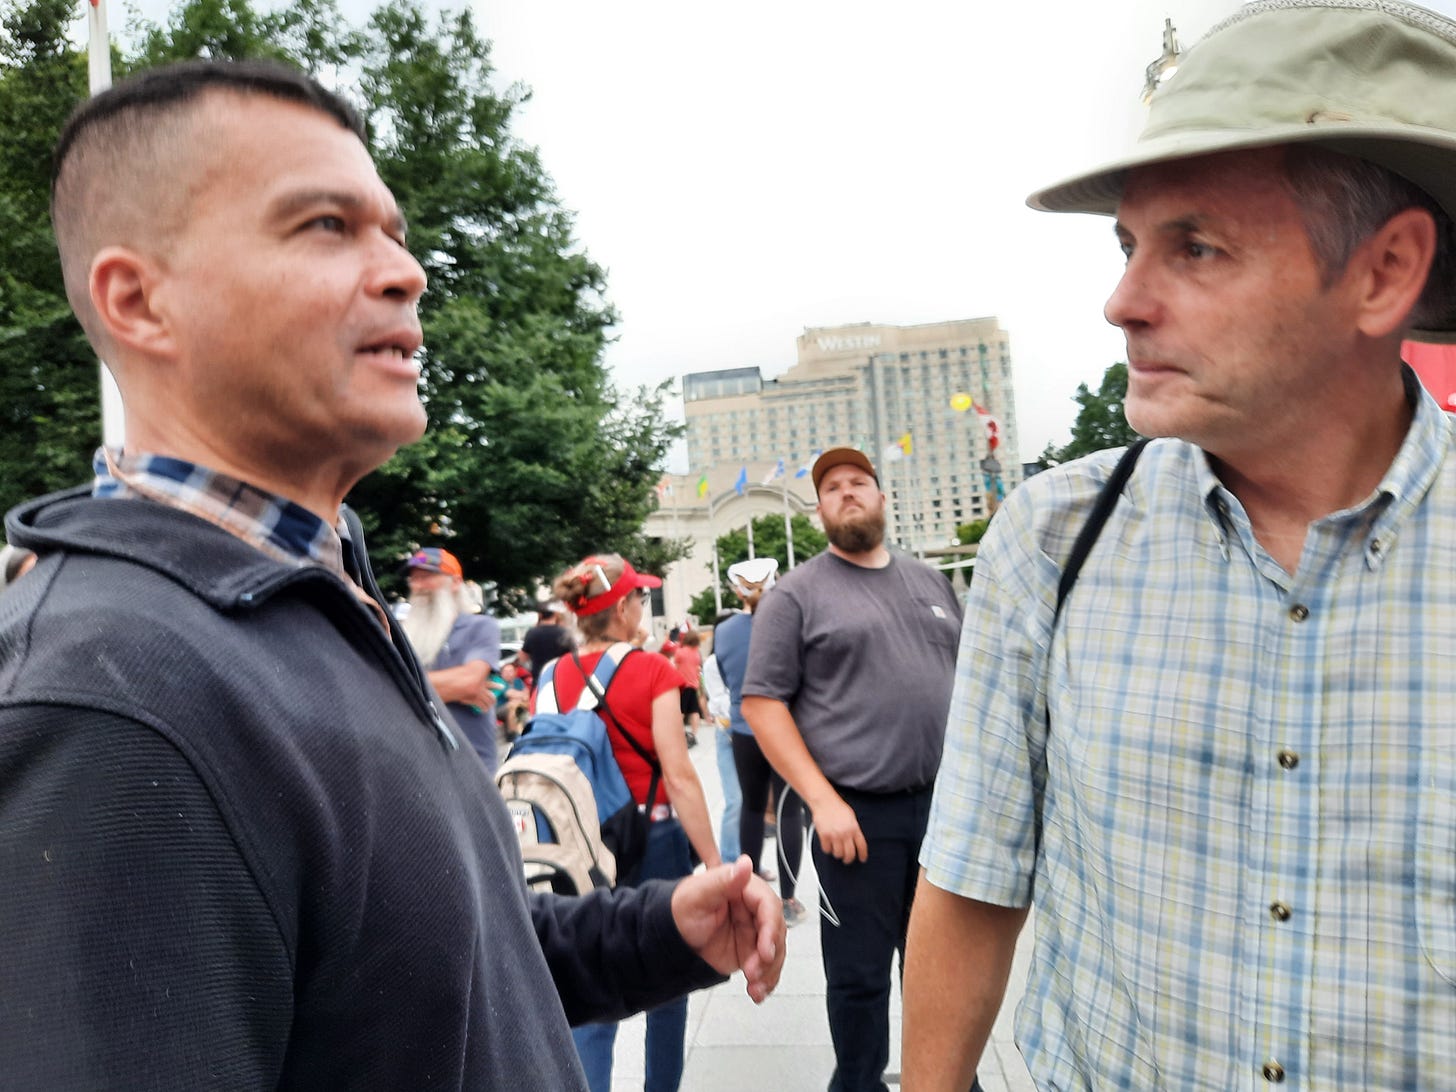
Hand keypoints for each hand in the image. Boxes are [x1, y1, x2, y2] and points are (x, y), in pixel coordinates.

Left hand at [670, 856, 785, 1003]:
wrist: (671, 937)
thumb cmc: (681, 910)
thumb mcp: (698, 895)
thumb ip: (723, 881)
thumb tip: (745, 863)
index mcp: (744, 888)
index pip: (768, 906)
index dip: (771, 928)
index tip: (765, 951)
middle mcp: (754, 909)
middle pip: (776, 931)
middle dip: (769, 956)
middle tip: (753, 972)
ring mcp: (754, 931)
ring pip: (775, 951)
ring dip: (769, 972)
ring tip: (754, 988)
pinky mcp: (751, 950)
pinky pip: (767, 967)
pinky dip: (765, 981)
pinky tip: (757, 993)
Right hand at [810, 792, 866, 863]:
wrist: (824, 801)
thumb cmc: (837, 807)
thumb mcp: (851, 817)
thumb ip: (854, 829)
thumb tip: (855, 839)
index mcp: (854, 828)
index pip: (862, 846)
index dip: (863, 855)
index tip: (862, 859)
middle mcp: (845, 833)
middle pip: (850, 854)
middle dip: (849, 859)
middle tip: (847, 859)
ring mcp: (835, 835)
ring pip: (838, 854)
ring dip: (837, 854)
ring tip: (836, 851)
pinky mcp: (824, 836)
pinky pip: (827, 849)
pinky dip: (827, 849)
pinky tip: (828, 846)